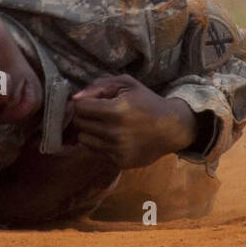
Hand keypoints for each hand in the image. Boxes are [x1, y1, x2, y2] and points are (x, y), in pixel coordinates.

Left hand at [68, 74, 199, 168]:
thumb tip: (75, 98)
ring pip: (83, 140)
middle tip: (95, 112)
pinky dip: (99, 143)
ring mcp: (117, 150)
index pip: (80, 108)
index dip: (82, 102)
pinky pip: (95, 151)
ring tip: (103, 125)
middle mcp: (114, 133)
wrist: (171, 128)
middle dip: (83, 116)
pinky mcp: (119, 162)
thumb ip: (99, 85)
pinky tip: (112, 136)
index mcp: (116, 111)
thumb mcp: (127, 84)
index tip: (91, 101)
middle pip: (79, 124)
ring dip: (89, 131)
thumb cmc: (147, 101)